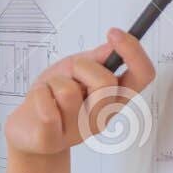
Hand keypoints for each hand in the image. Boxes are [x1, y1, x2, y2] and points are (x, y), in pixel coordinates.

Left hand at [2, 27, 156, 156]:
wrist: (29, 127)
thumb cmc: (54, 96)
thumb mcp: (76, 69)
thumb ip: (97, 58)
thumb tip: (115, 43)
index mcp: (115, 98)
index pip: (142, 76)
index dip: (134, 52)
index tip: (114, 33)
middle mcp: (103, 116)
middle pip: (105, 82)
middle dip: (81, 67)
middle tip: (69, 77)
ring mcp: (79, 132)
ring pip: (69, 92)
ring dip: (54, 82)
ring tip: (51, 93)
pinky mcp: (52, 140)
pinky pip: (47, 108)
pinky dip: (38, 95)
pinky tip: (40, 103)